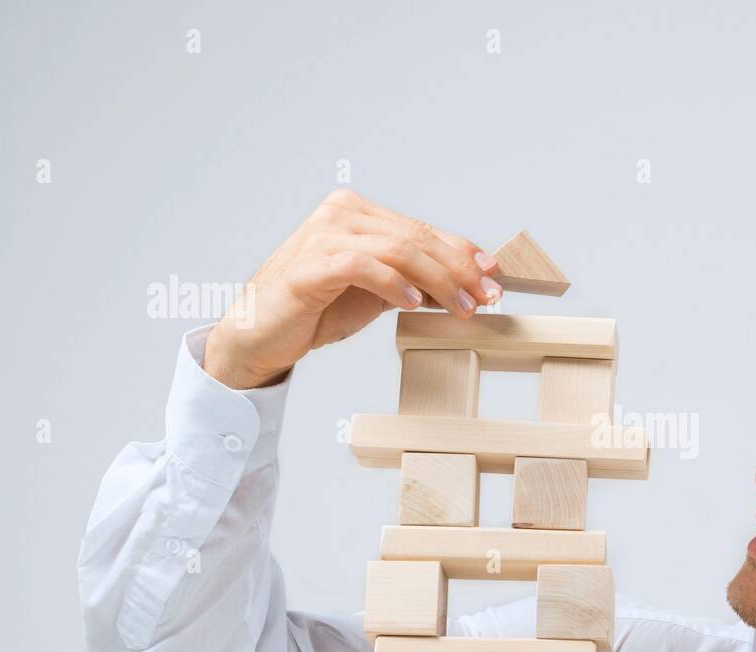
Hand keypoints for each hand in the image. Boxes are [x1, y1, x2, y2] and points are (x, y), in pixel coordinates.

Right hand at [203, 189, 501, 388]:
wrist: (261, 334)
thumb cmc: (317, 310)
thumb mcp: (377, 292)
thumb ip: (414, 279)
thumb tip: (468, 283)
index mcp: (357, 213)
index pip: (422, 229)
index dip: (463, 253)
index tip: (494, 277)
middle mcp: (341, 213)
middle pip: (416, 237)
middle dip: (459, 269)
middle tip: (489, 297)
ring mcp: (323, 234)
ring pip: (398, 249)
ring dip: (438, 280)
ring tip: (462, 307)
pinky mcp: (309, 264)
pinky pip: (363, 266)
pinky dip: (393, 282)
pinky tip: (412, 302)